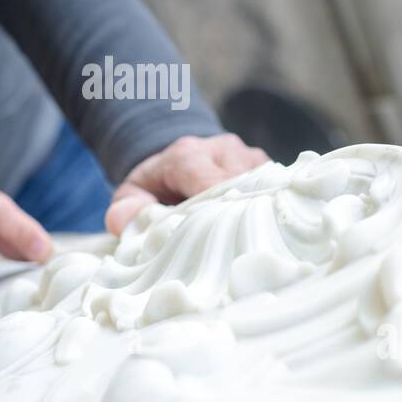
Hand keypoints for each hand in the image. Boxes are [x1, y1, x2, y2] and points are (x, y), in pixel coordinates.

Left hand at [105, 133, 269, 234]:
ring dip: (258, 214)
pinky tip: (264, 232)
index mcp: (187, 156)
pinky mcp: (266, 165)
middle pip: (243, 186)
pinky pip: (275, 188)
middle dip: (240, 217)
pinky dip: (269, 209)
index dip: (217, 212)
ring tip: (252, 243)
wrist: (175, 159)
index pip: (211, 183)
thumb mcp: (130, 196)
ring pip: (264, 187)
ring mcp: (249, 156)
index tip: (219, 241)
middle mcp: (223, 150)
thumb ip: (126, 211)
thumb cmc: (154, 185)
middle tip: (239, 252)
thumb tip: (127, 225)